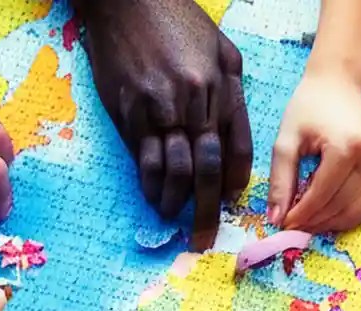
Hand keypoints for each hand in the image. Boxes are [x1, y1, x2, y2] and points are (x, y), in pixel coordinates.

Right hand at [78, 0, 252, 249]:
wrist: (126, 0)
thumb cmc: (178, 20)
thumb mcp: (221, 49)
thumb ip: (232, 92)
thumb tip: (232, 139)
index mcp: (220, 87)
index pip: (234, 149)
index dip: (233, 183)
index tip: (230, 202)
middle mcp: (192, 101)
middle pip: (206, 167)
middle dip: (207, 209)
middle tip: (205, 237)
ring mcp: (158, 108)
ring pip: (173, 168)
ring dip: (175, 202)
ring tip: (175, 219)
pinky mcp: (127, 111)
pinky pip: (143, 157)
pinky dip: (150, 183)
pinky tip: (154, 197)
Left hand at [269, 70, 360, 233]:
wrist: (338, 85)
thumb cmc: (309, 108)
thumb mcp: (286, 140)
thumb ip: (280, 180)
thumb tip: (276, 218)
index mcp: (346, 147)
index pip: (321, 195)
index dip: (301, 215)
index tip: (283, 224)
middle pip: (341, 207)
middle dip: (315, 222)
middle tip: (293, 226)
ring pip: (358, 212)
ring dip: (331, 223)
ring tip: (309, 221)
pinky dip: (347, 214)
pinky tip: (328, 211)